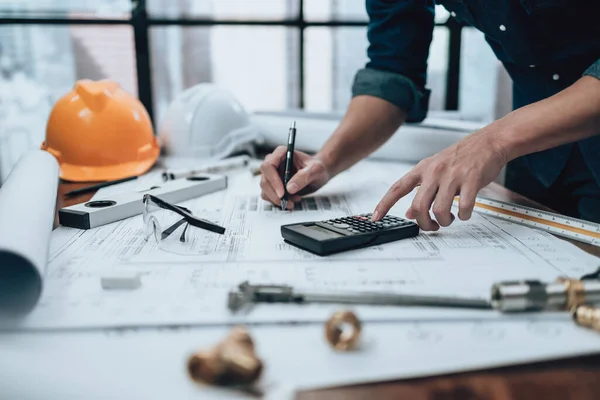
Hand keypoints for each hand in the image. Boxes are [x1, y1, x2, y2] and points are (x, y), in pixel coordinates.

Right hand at [259, 146, 330, 208]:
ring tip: (294, 200)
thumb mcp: (316, 170)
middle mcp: (274, 162)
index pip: (269, 166)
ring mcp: (272, 174)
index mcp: (282, 153)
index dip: (273, 180)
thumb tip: (290, 188)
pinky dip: (278, 201)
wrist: (318, 174)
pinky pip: (269, 196)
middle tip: (287, 201)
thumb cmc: (317, 168)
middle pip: (265, 179)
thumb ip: (304, 177)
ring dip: (277, 199)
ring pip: (265, 189)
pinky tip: (292, 199)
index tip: (283, 193)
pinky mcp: (273, 185)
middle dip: (274, 194)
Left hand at [372, 131, 508, 229]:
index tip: (376, 217)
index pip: (397, 188)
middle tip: (432, 225)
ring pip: (438, 210)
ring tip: (450, 218)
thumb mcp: (435, 169)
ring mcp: (452, 176)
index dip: (384, 204)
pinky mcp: (471, 180)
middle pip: (418, 207)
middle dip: (424, 223)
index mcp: (423, 169)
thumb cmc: (462, 156)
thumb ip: (421, 190)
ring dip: (444, 221)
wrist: (489, 142)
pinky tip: (464, 213)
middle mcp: (434, 172)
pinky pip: (463, 207)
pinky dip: (464, 216)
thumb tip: (409, 213)